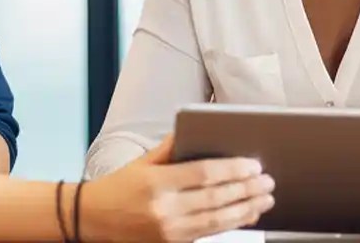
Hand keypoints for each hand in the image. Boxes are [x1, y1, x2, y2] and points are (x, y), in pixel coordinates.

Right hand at [80, 136, 275, 241]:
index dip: (233, 170)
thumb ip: (173, 146)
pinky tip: (247, 215)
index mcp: (157, 183)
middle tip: (268, 181)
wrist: (91, 220)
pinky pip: (209, 234)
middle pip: (216, 198)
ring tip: (265, 199)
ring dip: (246, 209)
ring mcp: (169, 231)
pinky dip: (232, 224)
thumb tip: (201, 127)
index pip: (205, 174)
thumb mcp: (143, 162)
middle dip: (247, 189)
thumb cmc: (118, 187)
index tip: (254, 165)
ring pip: (218, 220)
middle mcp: (164, 209)